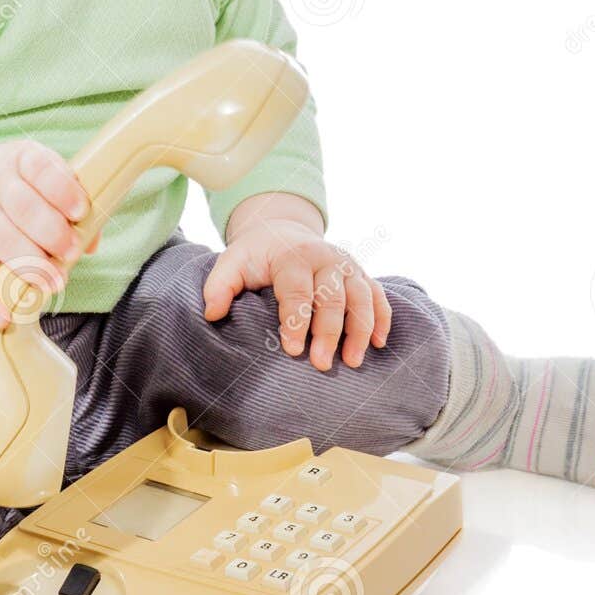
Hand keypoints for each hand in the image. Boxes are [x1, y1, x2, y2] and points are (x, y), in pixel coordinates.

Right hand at [0, 138, 97, 326]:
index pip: (40, 168)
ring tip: (52, 282)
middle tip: (70, 251)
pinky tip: (3, 316)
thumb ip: (72, 203)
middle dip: (50, 233)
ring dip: (28, 264)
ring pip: (0, 239)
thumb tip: (93, 241)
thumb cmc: (21, 184)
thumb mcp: (45, 177)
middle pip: (22, 207)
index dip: (62, 190)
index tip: (80, 210)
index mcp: (23, 159)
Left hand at [202, 216, 391, 371]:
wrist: (282, 230)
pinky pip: (378, 295)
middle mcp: (326, 258)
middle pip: (333, 297)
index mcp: (294, 256)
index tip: (292, 350)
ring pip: (362, 296)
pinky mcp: (361, 274)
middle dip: (329, 332)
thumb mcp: (231, 262)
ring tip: (353, 361)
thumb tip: (212, 313)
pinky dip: (382, 318)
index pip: (298, 291)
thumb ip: (219, 286)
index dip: (296, 321)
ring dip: (361, 329)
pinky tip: (379, 344)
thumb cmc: (256, 254)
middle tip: (322, 365)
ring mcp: (347, 266)